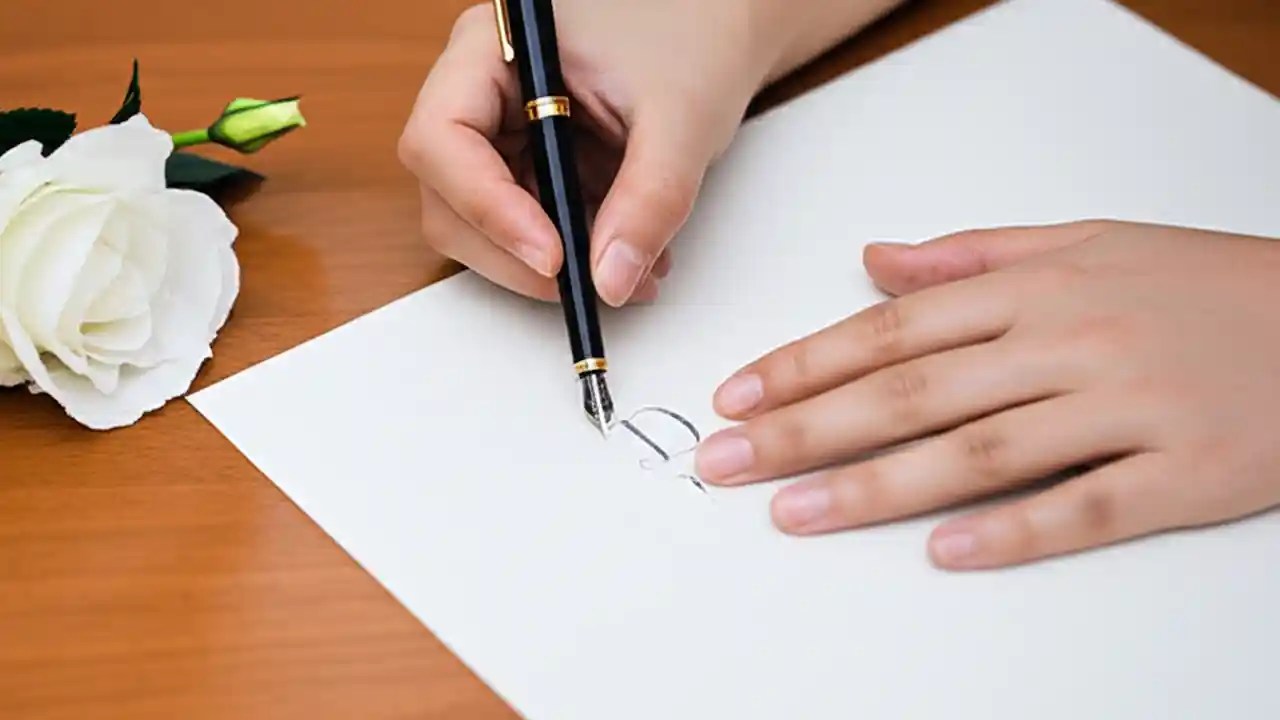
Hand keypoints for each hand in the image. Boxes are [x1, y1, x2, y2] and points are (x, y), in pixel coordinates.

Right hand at [397, 1, 773, 305]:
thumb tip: (610, 280)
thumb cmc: (695, 30)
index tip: (549, 255)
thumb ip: (648, 199)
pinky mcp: (534, 163)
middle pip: (450, 194)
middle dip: (513, 252)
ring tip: (628, 273)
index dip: (486, 206)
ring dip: (548, 266)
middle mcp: (482, 90)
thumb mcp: (680, 116)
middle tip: (584, 285)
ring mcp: (504, 131)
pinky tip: (626, 257)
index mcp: (493, 48)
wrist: (723, 24)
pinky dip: (574, 254)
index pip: (443, 139)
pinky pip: (529, 226)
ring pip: (484, 224)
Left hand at [694, 220, 1279, 569]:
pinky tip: (945, 552)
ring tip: (797, 512)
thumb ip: (974, 257)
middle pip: (912, 391)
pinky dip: (1014, 531)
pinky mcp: (1183, 470)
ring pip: (980, 452)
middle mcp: (1068, 342)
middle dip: (806, 428)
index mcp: (1038, 289)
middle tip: (729, 461)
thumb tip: (879, 263)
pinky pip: (1087, 507)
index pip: (892, 329)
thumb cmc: (1206, 285)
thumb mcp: (1088, 242)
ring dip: (877, 486)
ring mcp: (1126, 407)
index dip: (806, 364)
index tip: (740, 394)